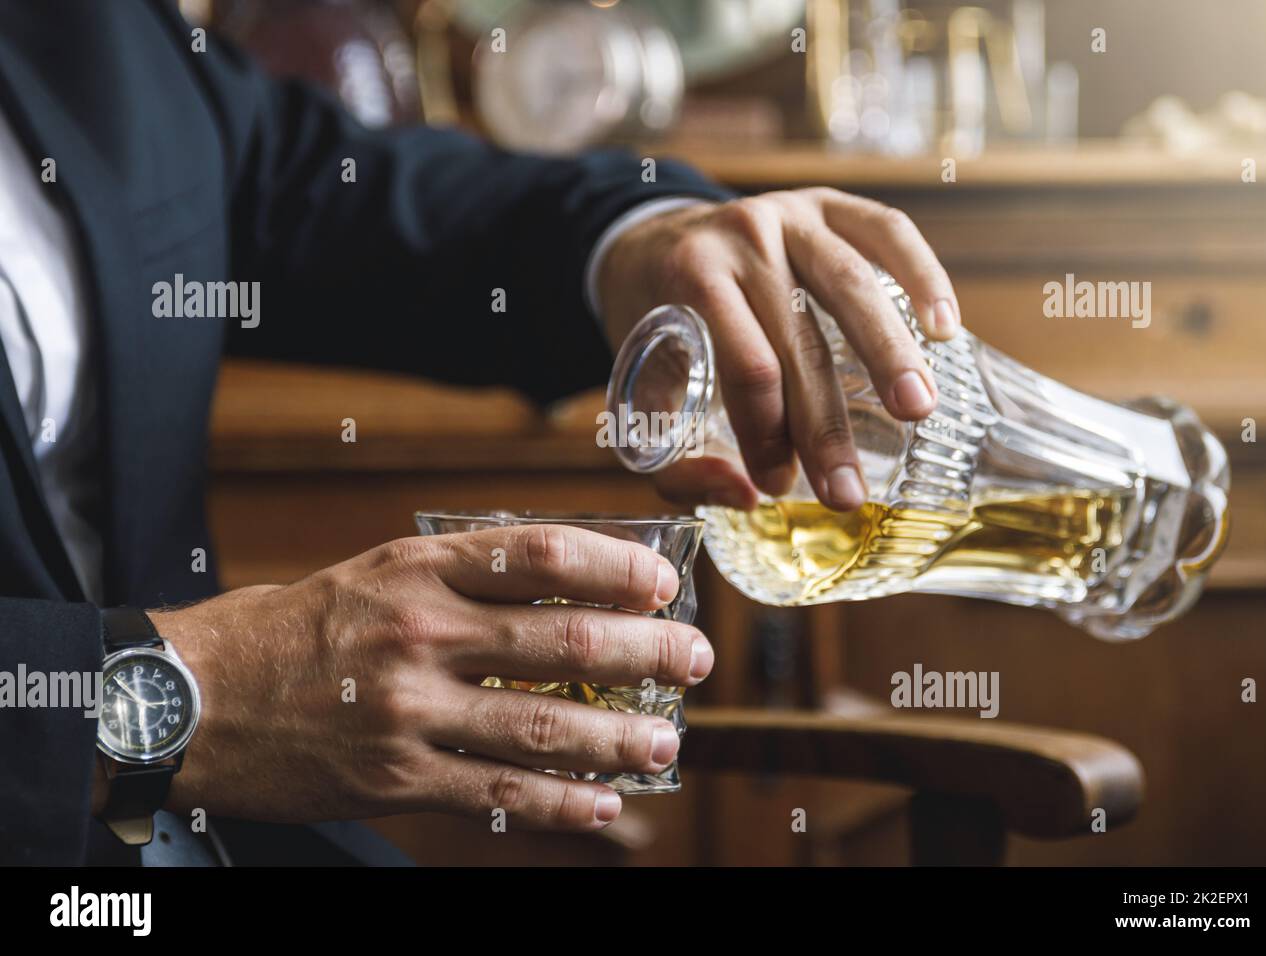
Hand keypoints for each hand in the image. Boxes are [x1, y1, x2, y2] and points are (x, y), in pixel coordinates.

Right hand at [141, 526, 712, 830]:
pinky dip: (562, 805)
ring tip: (667, 741)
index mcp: (419, 570)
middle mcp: (421, 635)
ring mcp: (409, 713)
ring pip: (543, 730)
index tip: (662, 582)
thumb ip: (464, 575)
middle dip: (646, 654)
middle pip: (563, 645)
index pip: (544, 557)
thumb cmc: (296, 627)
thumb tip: (566, 583)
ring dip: (620, 739)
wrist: (195, 696)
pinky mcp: (396, 779)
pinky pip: (499, 795)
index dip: (618, 568)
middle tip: (694, 660)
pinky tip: (606, 805)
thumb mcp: (378, 572)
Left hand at [597, 188, 960, 511]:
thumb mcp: (637, 389)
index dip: (765, 434)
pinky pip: (887, 231)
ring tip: (919, 411)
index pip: (745, 366)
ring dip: (890, 352)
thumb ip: (674, 456)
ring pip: (850, 284)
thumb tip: (744, 497)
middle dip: (826, 424)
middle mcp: (742, 237)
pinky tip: (944, 328)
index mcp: (690, 279)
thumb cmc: (654, 324)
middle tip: (848, 492)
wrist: (652, 239)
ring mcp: (790, 213)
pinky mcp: (829, 203)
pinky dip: (922, 275)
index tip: (776, 485)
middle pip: (799, 338)